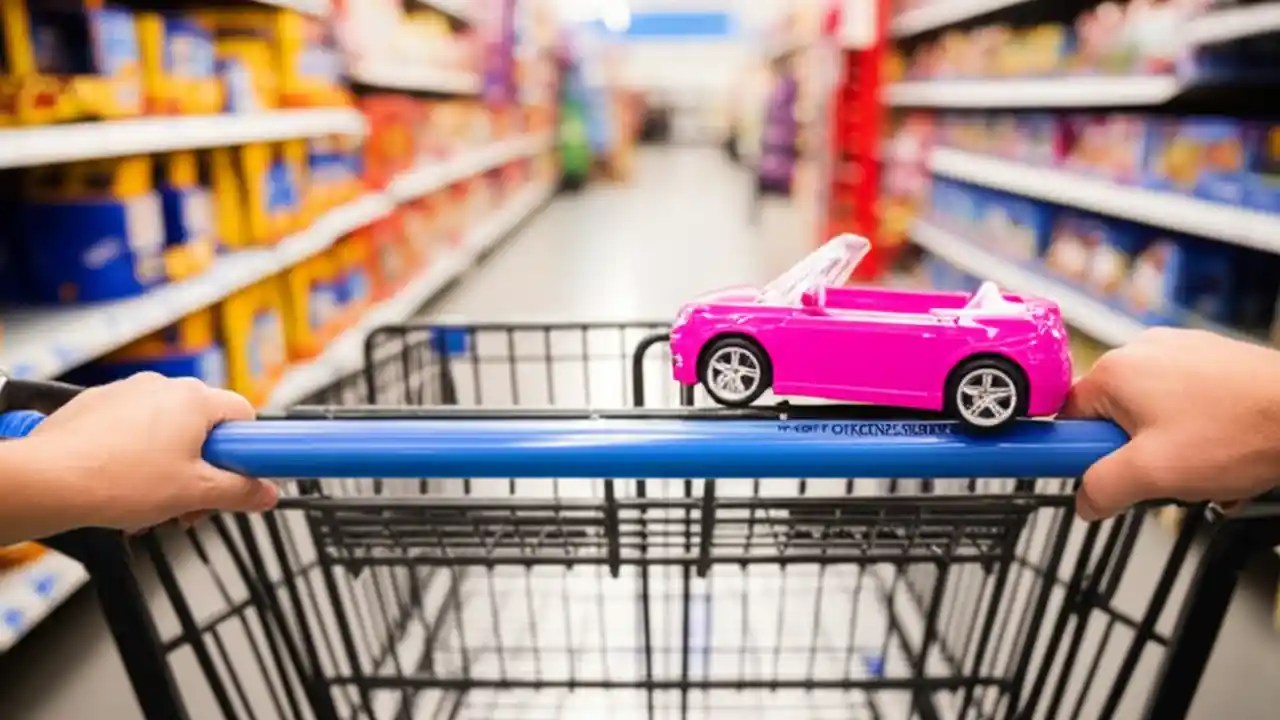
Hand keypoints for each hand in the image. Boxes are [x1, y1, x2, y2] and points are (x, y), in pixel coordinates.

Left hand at [22, 373, 276, 531]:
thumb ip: (239, 492)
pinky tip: (126, 487)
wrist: (48, 481)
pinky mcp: (98, 406)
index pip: (245, 415)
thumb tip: (266, 494)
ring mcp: (127, 393)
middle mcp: (163, 387)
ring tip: (153, 501)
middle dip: (205, 467)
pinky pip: (134, 430)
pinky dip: (138, 457)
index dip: (248, 450)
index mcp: (194, 399)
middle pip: (205, 427)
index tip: (244, 474)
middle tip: (194, 500)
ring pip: (168, 431)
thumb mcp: (194, 493)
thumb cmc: (117, 480)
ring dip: (171, 466)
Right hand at [1062, 328, 1279, 520]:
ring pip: (1151, 413)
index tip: (1101, 473)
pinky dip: (1196, 431)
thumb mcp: (1154, 475)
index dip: (1082, 453)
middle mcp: (1142, 350)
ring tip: (1202, 463)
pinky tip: (1221, 450)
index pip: (1067, 418)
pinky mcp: (1211, 359)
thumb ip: (1103, 489)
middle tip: (1164, 473)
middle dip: (1134, 454)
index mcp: (1115, 371)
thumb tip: (1085, 500)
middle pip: (1112, 417)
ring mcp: (1180, 350)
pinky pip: (1184, 402)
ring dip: (1168, 446)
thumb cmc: (1239, 433)